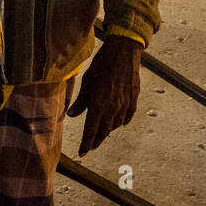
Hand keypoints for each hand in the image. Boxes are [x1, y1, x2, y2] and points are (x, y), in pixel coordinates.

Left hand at [66, 36, 141, 156]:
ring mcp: (125, 105)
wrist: (123, 53)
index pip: (91, 131)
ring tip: (102, 132)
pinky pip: (127, 117)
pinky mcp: (133, 99)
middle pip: (104, 131)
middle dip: (96, 140)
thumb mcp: (86, 82)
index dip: (86, 143)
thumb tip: (71, 115)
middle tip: (91, 146)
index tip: (83, 152)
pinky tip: (118, 122)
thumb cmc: (102, 64)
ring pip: (116, 125)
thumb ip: (80, 101)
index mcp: (98, 105)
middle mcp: (112, 109)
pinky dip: (121, 122)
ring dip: (108, 130)